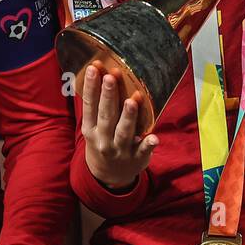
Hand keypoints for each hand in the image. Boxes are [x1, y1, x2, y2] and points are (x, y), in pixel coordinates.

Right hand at [82, 65, 157, 188]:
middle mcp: (104, 140)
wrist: (108, 176)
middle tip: (111, 77)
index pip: (90, 106)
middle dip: (109, 96)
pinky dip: (148, 144)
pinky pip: (143, 150)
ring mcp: (120, 150)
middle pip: (106, 116)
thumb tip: (97, 72)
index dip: (91, 87)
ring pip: (124, 132)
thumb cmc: (102, 141)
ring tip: (132, 100)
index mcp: (91, 130)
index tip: (93, 68)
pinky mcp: (137, 158)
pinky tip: (154, 137)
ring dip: (128, 117)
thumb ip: (97, 105)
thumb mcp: (93, 127)